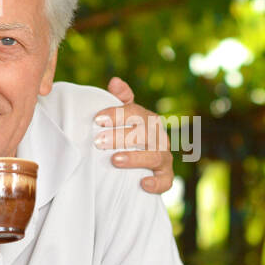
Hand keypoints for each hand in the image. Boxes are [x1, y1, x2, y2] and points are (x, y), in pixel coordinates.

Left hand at [95, 77, 175, 193]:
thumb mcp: (123, 118)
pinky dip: (157, 183)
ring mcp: (164, 158)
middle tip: (99, 141)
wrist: (137, 168)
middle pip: (144, 134)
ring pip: (155, 156)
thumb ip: (120, 100)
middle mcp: (159, 137)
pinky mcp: (166, 178)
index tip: (97, 119)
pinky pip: (166, 181)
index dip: (117, 114)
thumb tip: (115, 81)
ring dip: (135, 158)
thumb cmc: (128, 138)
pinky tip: (143, 183)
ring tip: (115, 160)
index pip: (135, 112)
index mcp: (148, 120)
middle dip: (121, 137)